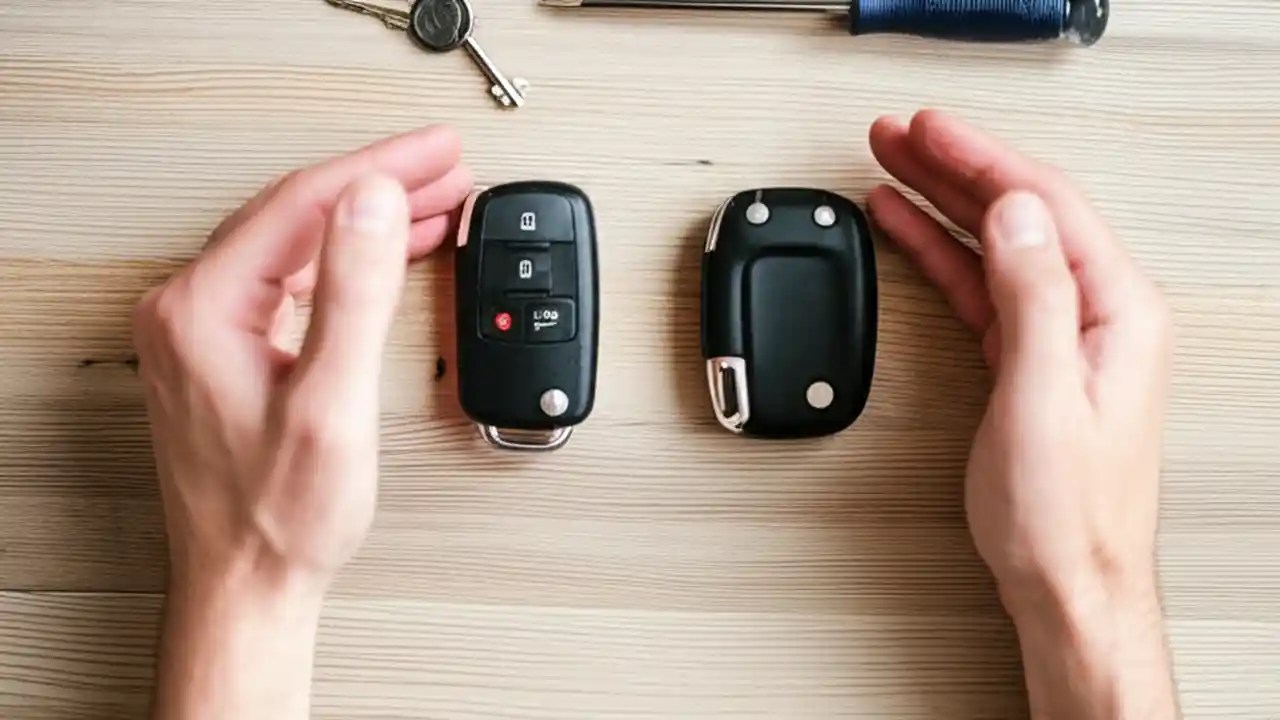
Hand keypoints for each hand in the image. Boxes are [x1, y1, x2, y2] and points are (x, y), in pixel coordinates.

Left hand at [133, 126, 471, 719]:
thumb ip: (354, 295)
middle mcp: (190, 310)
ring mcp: (204, 332)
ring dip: (367, 222)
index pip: (304, 203)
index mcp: (203, 308)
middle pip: (299, 214)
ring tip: (432, 200)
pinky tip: (384, 255)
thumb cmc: (279, 518)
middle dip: (381, 183)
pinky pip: (291, 282)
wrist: (247, 588)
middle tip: (446, 165)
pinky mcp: (225, 353)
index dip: (380, 167)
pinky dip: (344, 263)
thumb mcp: (332, 405)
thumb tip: (373, 203)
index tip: (437, 151)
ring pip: (297, 245)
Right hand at [868, 110, 1176, 717]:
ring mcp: (1061, 336)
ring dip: (941, 203)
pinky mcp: (1026, 360)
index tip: (931, 130)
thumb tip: (1015, 212)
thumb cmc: (1066, 517)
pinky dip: (940, 253)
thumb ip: (1034, 298)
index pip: (1045, 206)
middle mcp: (1095, 315)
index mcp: (1117, 312)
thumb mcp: (1044, 399)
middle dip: (954, 168)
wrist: (1067, 586)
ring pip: (994, 245)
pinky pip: (980, 286)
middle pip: (1018, 214)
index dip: (983, 159)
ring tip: (891, 168)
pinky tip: (909, 231)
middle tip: (897, 136)